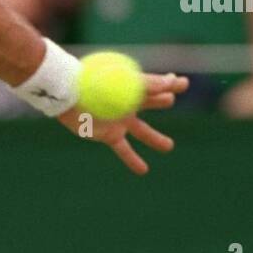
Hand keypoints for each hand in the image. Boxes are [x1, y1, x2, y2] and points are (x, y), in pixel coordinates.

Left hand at [58, 72, 188, 174]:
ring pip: (142, 132)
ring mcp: (120, 121)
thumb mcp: (125, 81)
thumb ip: (149, 83)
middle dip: (160, 100)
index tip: (182, 84)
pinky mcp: (109, 135)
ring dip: (155, 139)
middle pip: (150, 104)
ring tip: (168, 146)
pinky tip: (143, 171)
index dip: (170, 84)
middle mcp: (128, 105)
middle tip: (169, 100)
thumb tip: (172, 82)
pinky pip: (124, 150)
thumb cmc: (96, 83)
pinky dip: (133, 160)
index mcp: (133, 89)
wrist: (70, 97)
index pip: (156, 85)